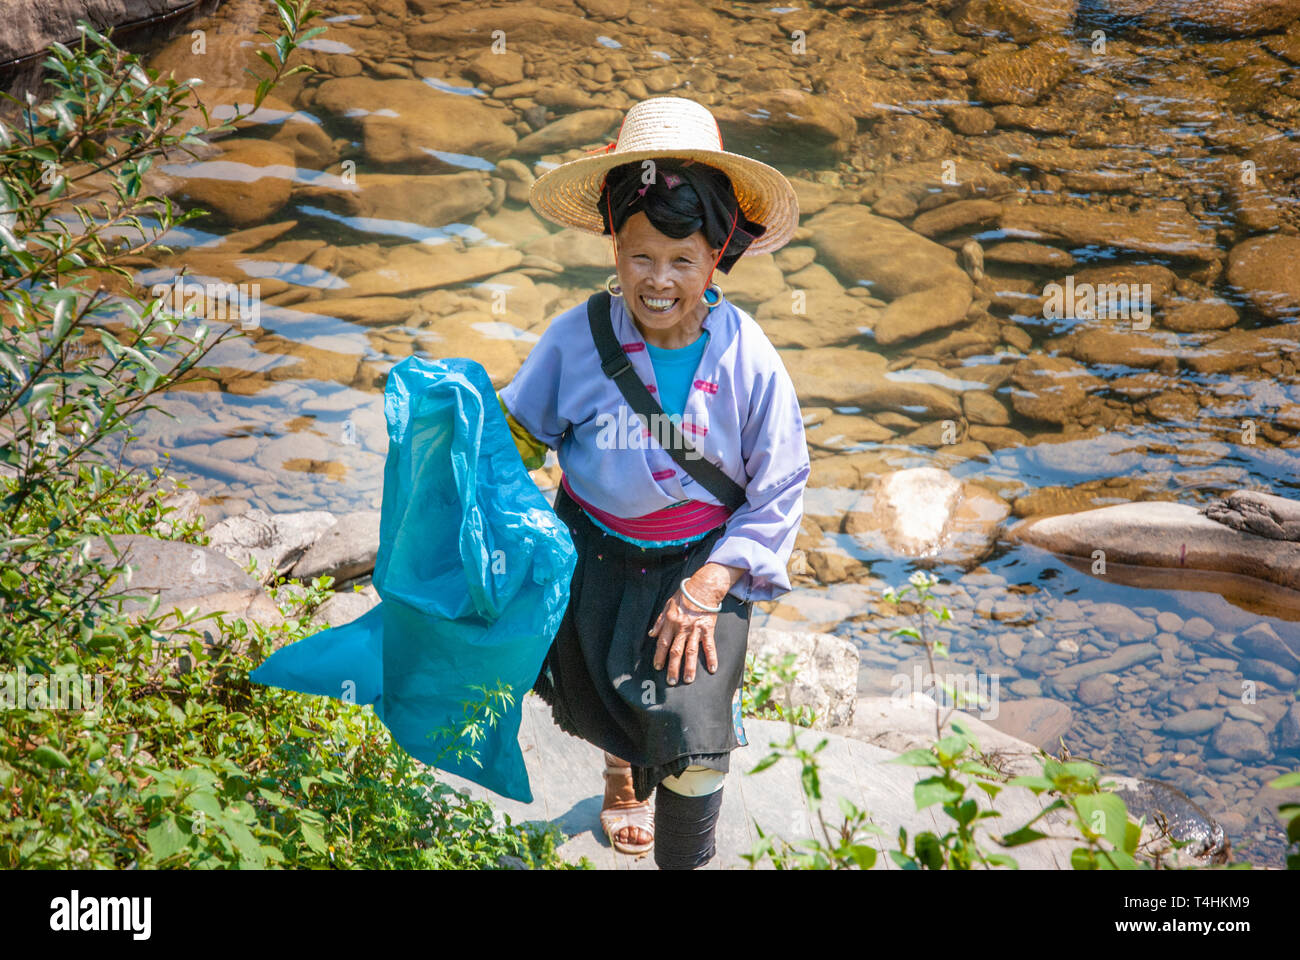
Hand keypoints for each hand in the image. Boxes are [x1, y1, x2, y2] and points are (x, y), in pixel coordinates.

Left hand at [649, 563, 741, 684]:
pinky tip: (713, 669)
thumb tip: (651, 634)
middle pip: (675, 651)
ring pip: (691, 651)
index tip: (657, 667)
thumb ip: (659, 621)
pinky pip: (709, 645)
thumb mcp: (667, 605)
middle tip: (671, 681)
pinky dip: (711, 657)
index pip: (662, 642)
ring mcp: (695, 629)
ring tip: (688, 680)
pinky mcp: (707, 629)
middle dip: (672, 667)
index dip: (659, 656)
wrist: (702, 587)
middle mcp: (681, 628)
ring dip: (689, 667)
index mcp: (670, 622)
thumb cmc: (684, 596)